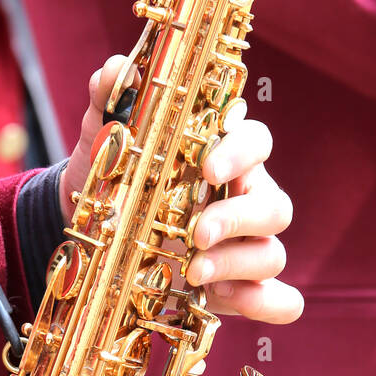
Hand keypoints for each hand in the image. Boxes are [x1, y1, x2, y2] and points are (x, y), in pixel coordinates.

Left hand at [62, 56, 301, 323]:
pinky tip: (226, 301)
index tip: (206, 168)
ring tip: (192, 272)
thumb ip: (109, 102)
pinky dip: (265, 303)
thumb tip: (115, 71)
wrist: (96, 233)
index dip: (241, 152)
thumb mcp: (102, 140)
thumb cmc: (114, 179)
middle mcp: (244, 200)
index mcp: (223, 157)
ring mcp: (246, 248)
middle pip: (274, 205)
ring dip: (237, 265)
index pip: (257, 142)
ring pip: (273, 253)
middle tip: (196, 234)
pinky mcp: (240, 290)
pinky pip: (280, 300)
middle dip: (238, 219)